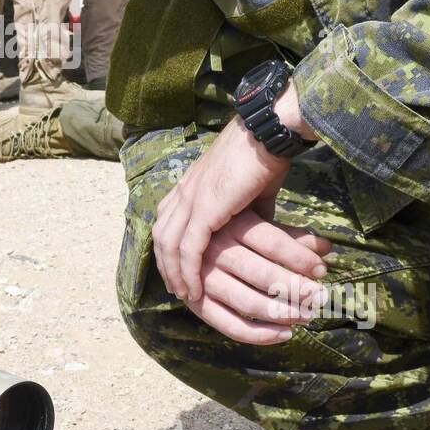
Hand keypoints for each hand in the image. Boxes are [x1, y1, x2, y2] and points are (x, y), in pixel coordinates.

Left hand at [152, 117, 292, 303]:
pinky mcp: (204, 208)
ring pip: (169, 244)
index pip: (167, 219)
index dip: (170, 246)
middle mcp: (183, 190)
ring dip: (173, 273)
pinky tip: (194, 289)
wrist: (268, 133)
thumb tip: (261, 228)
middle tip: (176, 289)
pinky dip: (188, 272)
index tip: (178, 268)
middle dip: (165, 264)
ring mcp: (190, 198)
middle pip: (161, 234)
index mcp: (190, 183)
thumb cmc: (265, 157)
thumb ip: (249, 211)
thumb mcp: (253, 192)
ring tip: (184, 296)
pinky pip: (188, 248)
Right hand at [185, 211, 331, 344]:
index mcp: (232, 224)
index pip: (272, 242)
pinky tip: (284, 335)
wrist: (182, 242)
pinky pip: (228, 324)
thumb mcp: (259, 226)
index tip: (322, 270)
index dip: (300, 258)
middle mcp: (214, 249)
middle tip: (320, 299)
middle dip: (295, 289)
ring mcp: (202, 278)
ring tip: (307, 317)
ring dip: (281, 313)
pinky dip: (258, 334)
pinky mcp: (196, 303)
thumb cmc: (231, 231)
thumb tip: (328, 249)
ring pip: (246, 301)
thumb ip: (291, 238)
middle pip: (260, 273)